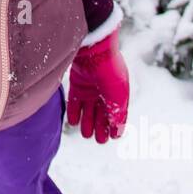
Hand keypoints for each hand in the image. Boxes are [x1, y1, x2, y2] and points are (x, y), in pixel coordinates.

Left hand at [66, 26, 128, 143]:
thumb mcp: (118, 96)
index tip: (113, 137)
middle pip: (102, 113)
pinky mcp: (77, 85)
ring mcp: (90, 88)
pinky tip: (74, 123)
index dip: (115, 126)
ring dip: (88, 122)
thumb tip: (117, 133)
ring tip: (86, 134)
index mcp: (118, 93)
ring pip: (89, 110)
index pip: (117, 113)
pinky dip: (75, 112)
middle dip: (101, 127)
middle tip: (99, 140)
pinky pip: (76, 102)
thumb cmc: (111, 73)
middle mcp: (104, 91)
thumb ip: (117, 115)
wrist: (95, 53)